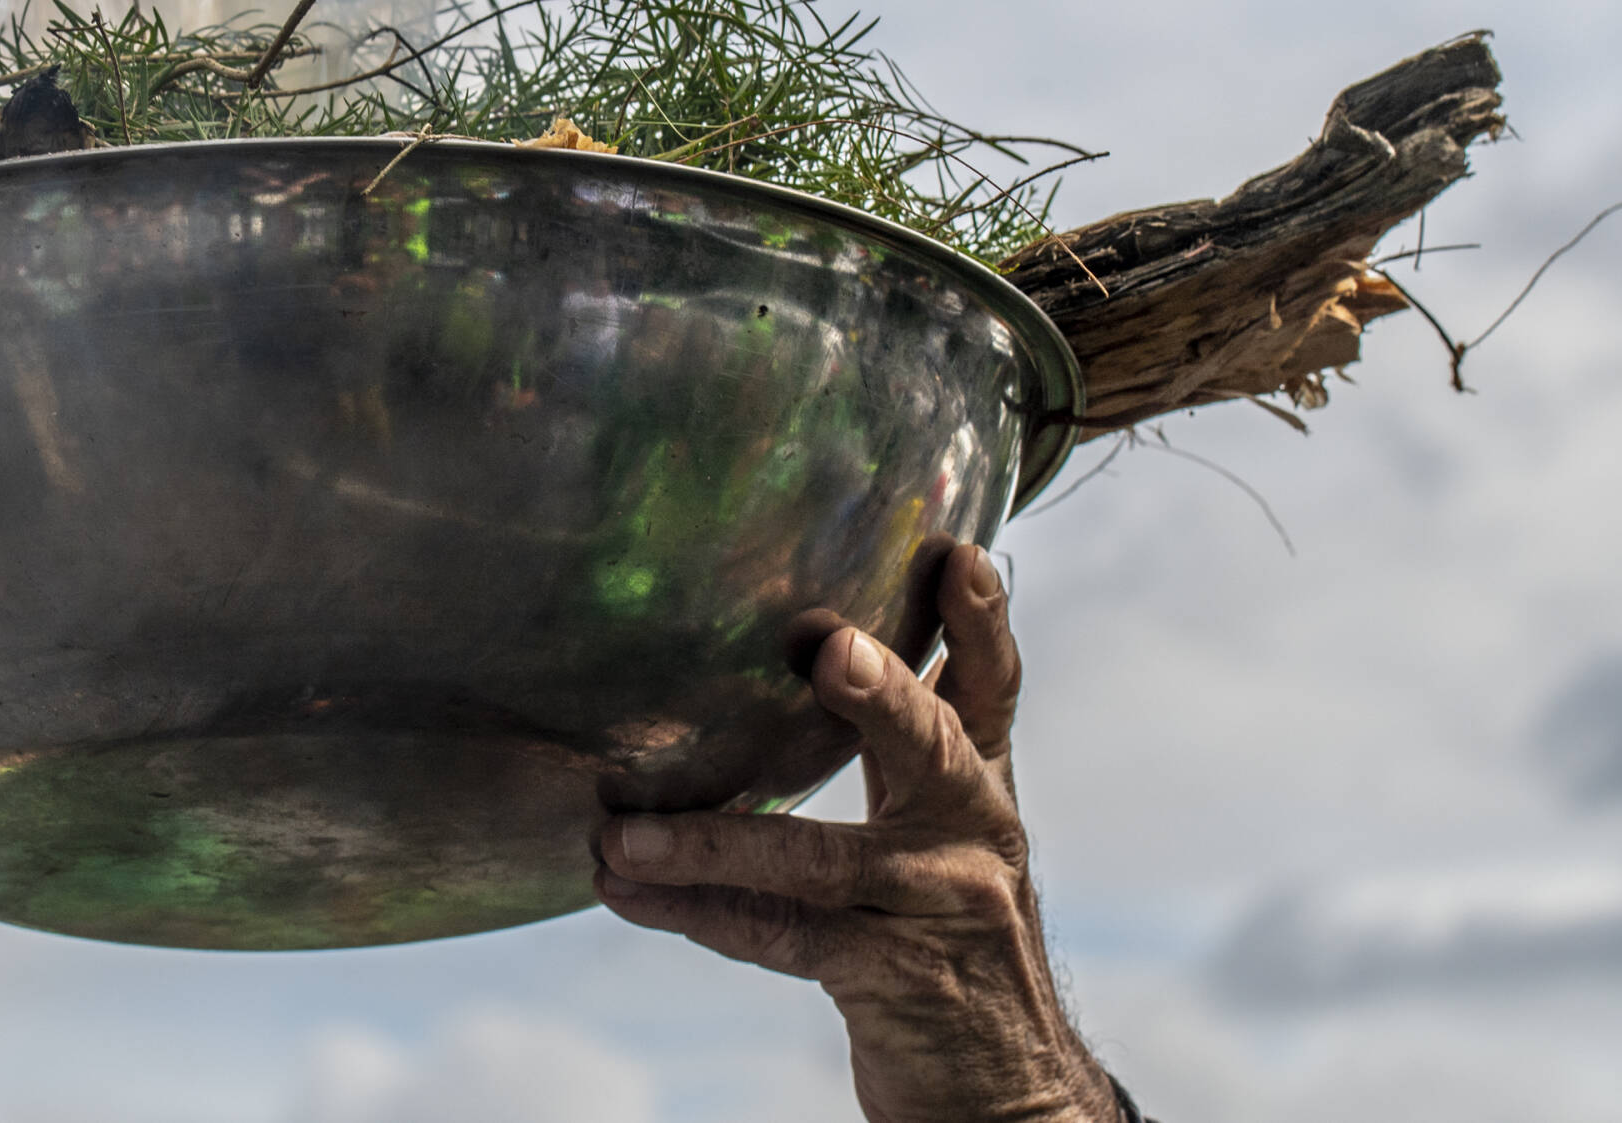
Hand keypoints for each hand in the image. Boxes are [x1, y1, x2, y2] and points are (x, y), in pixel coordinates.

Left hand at [595, 545, 1123, 1122]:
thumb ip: (899, 752)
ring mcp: (940, 909)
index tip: (956, 552)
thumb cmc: (941, 932)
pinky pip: (780, 935)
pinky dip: (695, 913)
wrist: (1002, 1085)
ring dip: (706, 842)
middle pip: (931, 747)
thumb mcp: (936, 834)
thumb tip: (817, 636)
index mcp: (979, 785)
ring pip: (818, 859)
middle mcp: (974, 834)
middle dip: (880, 694)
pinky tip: (625, 892)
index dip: (979, 622)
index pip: (989, 689)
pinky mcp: (894, 979)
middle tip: (827, 647)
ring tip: (619, 835)